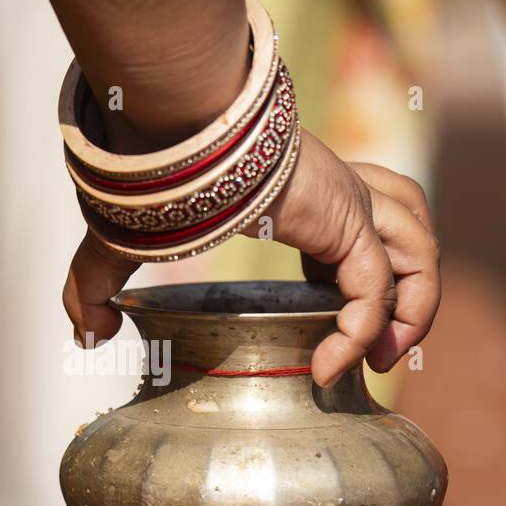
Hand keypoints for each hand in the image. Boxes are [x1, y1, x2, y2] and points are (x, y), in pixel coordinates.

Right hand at [61, 127, 440, 386]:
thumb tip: (87, 336)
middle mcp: (342, 195)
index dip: (363, 288)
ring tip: (378, 363)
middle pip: (411, 236)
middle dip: (411, 299)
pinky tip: (330, 366)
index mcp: (310, 197)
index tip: (336, 339)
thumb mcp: (121, 247)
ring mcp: (350, 202)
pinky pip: (375, 287)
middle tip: (381, 354)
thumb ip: (96, 291)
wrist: (162, 139)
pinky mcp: (347, 218)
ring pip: (418, 255)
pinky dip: (360, 332)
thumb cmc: (144, 180)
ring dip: (413, 314)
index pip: (364, 234)